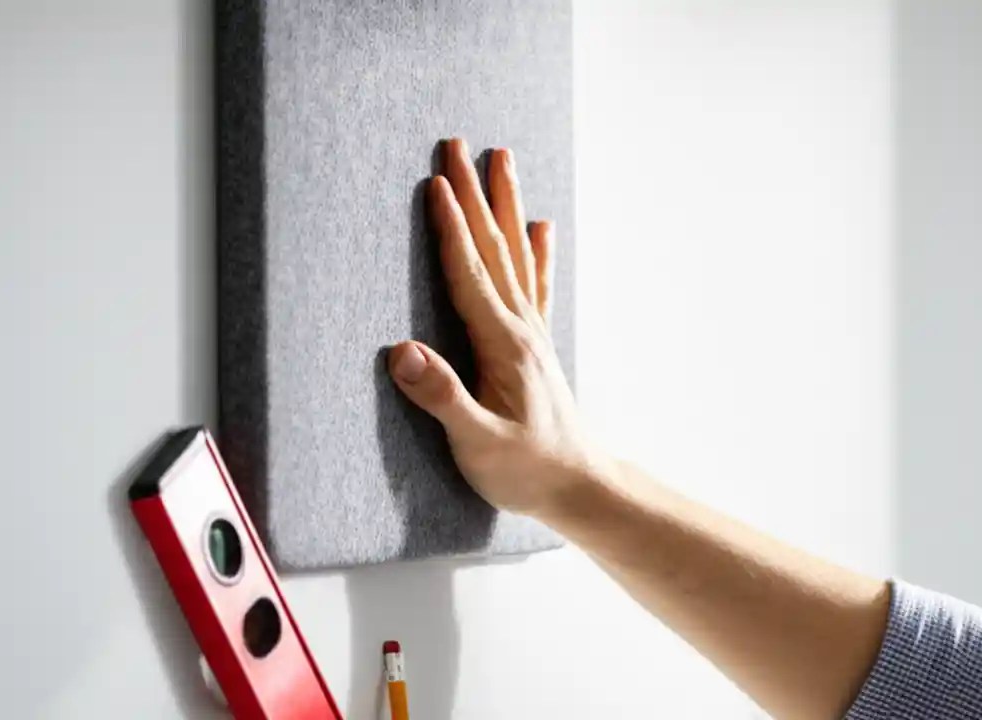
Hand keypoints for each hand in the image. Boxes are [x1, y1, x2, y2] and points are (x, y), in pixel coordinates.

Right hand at [387, 138, 607, 517]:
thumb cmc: (526, 471)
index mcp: (503, 345)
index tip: (437, 183)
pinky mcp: (535, 347)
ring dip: (504, 206)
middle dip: (474, 194)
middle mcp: (521, 329)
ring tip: (503, 160)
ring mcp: (532, 334)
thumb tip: (401, 352)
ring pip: (515, 254)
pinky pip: (534, 284)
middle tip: (459, 145)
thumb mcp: (477, 444)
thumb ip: (442, 398)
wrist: (580, 486)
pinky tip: (541, 227)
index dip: (451, 228)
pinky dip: (535, 250)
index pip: (470, 273)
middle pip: (493, 247)